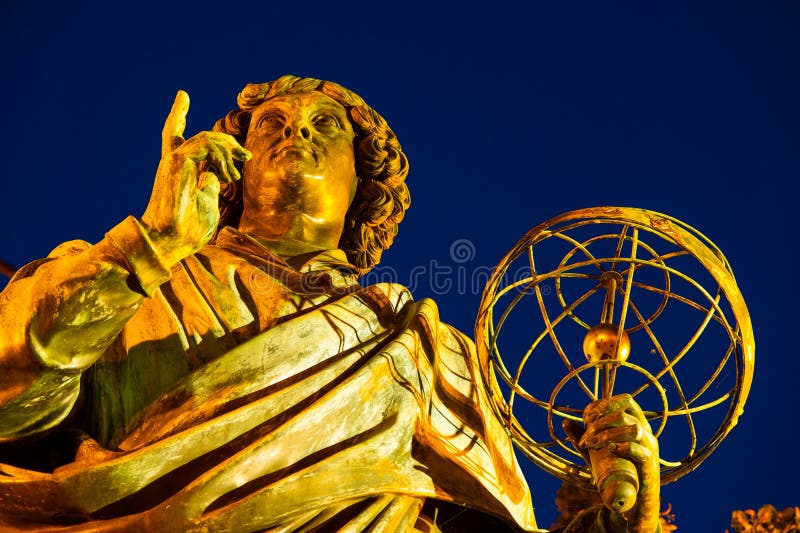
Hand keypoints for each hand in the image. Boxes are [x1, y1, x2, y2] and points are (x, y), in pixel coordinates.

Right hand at [141, 90, 250, 265]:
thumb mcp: (208, 205)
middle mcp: (174, 162)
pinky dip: (221, 157)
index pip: (175, 136)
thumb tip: (214, 176)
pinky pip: (205, 144)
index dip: (177, 115)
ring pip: (206, 138)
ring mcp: (174, 161)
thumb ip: (211, 187)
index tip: (182, 95)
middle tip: (246, 154)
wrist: (171, 241)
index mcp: (179, 171)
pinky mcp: (177, 162)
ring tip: (233, 177)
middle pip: (200, 136)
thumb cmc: (188, 230)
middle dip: (227, 142)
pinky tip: (226, 176)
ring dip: (227, 153)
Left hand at [564, 394, 660, 531]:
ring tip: (592, 444)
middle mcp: (646, 432)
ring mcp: (650, 448)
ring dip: (608, 433)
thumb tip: (565, 423)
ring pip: (633, 428)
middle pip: (624, 413)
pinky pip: (640, 450)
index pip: (625, 400)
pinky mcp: (650, 466)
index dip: (603, 404)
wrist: (632, 500)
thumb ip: (584, 438)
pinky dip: (623, 447)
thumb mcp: (596, 452)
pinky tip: (611, 450)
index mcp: (636, 423)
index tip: (586, 418)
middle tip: (585, 438)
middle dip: (599, 422)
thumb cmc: (616, 471)